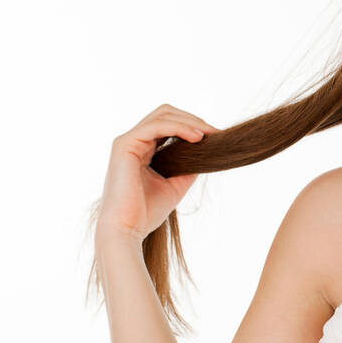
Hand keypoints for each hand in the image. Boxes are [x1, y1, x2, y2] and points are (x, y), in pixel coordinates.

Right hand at [96, 103, 218, 245]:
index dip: (193, 125)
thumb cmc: (146, 212)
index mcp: (142, 150)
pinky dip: (179, 127)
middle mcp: (133, 142)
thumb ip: (188, 166)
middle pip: (166, 113)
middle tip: (215, 132)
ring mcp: (127, 141)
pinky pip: (156, 126)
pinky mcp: (124, 145)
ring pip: (163, 115)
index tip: (216, 136)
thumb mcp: (176, 184)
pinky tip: (197, 137)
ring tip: (209, 134)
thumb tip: (207, 152)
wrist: (127, 229)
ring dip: (190, 121)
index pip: (169, 125)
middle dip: (193, 119)